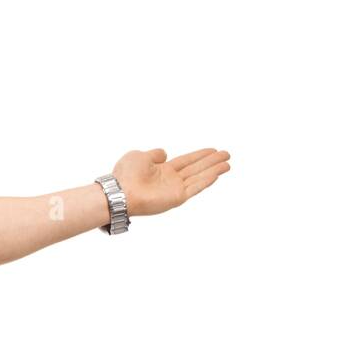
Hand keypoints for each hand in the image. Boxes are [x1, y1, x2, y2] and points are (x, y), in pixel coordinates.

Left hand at [112, 147, 231, 217]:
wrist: (120, 191)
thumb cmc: (125, 174)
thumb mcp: (140, 156)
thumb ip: (155, 154)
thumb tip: (165, 153)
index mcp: (162, 169)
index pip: (186, 161)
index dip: (199, 155)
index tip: (213, 150)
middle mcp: (170, 179)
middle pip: (196, 168)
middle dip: (211, 161)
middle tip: (227, 154)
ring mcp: (174, 189)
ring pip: (199, 177)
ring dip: (213, 170)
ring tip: (228, 164)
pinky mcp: (176, 198)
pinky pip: (194, 188)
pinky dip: (206, 181)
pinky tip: (216, 175)